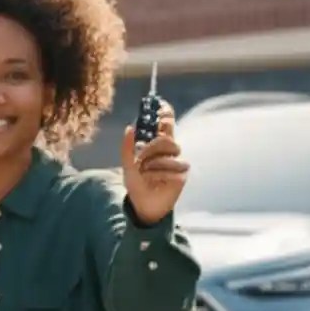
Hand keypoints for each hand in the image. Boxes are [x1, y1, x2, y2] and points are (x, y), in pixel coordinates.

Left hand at [121, 99, 188, 224]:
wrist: (143, 205)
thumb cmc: (137, 184)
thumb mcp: (127, 166)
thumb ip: (127, 148)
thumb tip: (129, 127)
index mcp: (157, 145)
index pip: (166, 124)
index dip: (166, 113)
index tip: (161, 105)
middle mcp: (169, 152)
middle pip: (168, 138)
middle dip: (153, 145)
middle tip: (141, 154)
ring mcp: (177, 162)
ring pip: (172, 152)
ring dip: (155, 163)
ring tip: (145, 172)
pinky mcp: (182, 175)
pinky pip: (175, 168)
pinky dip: (161, 174)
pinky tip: (155, 181)